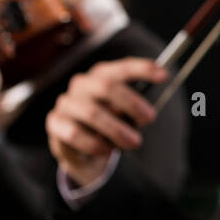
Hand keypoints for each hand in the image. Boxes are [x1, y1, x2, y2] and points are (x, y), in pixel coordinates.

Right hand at [45, 58, 167, 186]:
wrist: (83, 150)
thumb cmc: (110, 125)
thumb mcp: (125, 116)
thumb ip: (134, 109)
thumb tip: (149, 112)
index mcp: (102, 75)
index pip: (122, 67)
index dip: (142, 68)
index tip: (164, 75)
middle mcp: (82, 85)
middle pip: (106, 87)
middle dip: (132, 103)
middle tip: (150, 119)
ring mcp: (66, 103)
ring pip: (91, 112)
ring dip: (116, 129)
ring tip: (133, 143)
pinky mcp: (55, 123)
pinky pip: (74, 133)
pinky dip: (94, 143)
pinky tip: (106, 152)